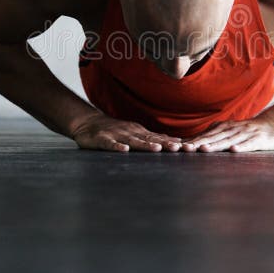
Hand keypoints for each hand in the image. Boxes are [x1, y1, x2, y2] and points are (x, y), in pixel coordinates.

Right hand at [70, 112, 185, 151]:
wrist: (87, 122)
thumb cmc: (114, 130)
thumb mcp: (134, 132)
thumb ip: (152, 137)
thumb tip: (175, 141)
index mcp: (138, 132)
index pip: (157, 138)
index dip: (171, 142)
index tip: (185, 148)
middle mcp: (130, 132)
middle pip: (149, 139)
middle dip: (163, 144)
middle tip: (177, 149)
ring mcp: (116, 135)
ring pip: (132, 141)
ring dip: (145, 145)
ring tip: (157, 149)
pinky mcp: (101, 139)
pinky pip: (110, 144)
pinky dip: (117, 147)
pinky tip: (124, 150)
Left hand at [182, 118, 273, 152]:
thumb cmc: (249, 131)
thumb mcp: (230, 130)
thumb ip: (215, 135)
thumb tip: (194, 141)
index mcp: (224, 128)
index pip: (206, 135)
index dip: (193, 141)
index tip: (179, 147)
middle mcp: (233, 130)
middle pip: (214, 137)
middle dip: (199, 143)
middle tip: (186, 149)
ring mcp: (245, 134)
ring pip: (228, 141)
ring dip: (216, 145)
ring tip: (204, 149)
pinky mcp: (258, 140)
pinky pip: (249, 144)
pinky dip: (241, 147)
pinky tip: (234, 151)